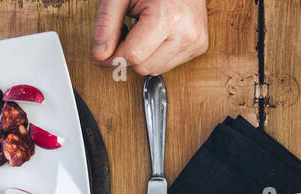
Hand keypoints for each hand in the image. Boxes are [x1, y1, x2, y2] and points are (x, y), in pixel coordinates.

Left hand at [92, 0, 208, 75]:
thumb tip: (100, 54)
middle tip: (129, 31)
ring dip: (145, 55)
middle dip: (130, 54)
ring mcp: (195, 41)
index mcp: (168, 17)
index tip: (104, 52)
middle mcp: (186, 32)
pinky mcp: (199, 46)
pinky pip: (169, 65)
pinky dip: (158, 54)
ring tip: (146, 30)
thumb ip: (107, 24)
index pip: (133, 56)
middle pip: (144, 67)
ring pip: (156, 70)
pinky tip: (159, 35)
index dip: (113, 56)